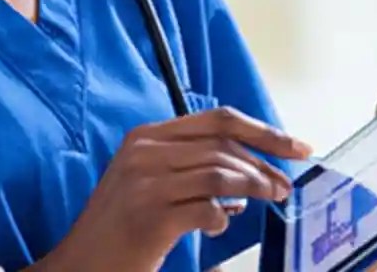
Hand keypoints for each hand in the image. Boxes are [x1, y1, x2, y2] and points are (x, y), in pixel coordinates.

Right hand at [42, 107, 313, 270]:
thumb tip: (248, 179)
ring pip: (221, 173)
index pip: (218, 120)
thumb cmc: (119, 229)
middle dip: (265, 164)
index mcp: (147, 136)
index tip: (296, 147)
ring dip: (255, 187)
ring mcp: (145, 182)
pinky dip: (222, 218)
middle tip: (286, 185)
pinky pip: (206, 209)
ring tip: (272, 200)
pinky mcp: (150, 216)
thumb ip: (192, 172)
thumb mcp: (150, 184)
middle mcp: (144, 151)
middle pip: (224, 145)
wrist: (79, 265)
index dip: (263, 131)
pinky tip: (220, 225)